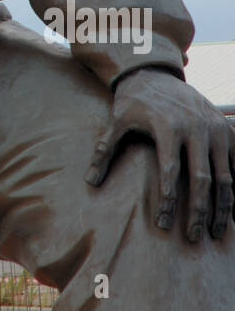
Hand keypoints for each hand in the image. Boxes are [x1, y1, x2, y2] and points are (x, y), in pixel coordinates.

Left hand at [85, 68, 234, 240]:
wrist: (156, 72)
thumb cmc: (134, 101)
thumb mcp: (116, 121)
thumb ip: (104, 150)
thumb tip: (90, 181)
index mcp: (168, 128)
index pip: (170, 173)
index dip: (168, 203)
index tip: (164, 226)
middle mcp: (196, 128)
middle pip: (202, 180)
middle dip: (200, 212)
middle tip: (195, 238)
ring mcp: (214, 128)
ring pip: (226, 176)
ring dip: (224, 206)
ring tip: (217, 231)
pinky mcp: (226, 128)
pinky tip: (231, 208)